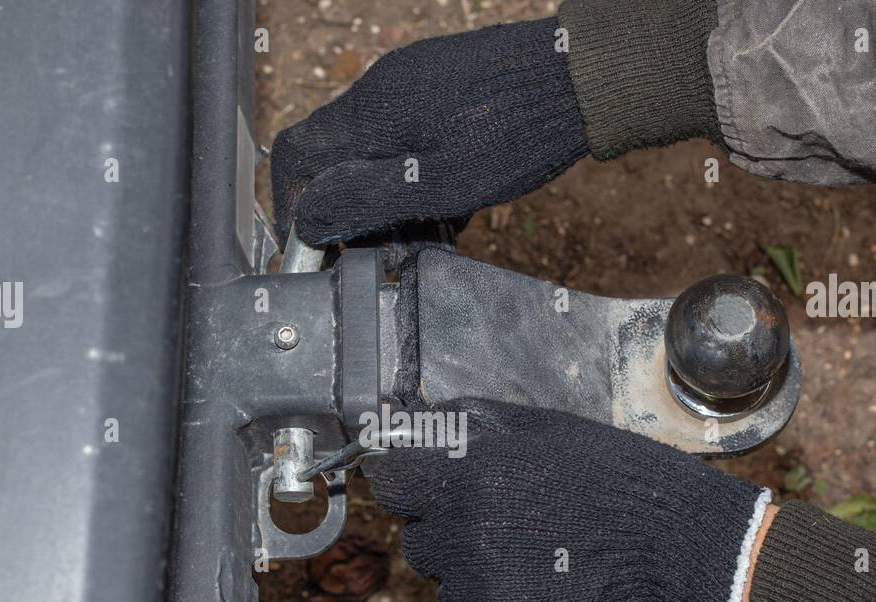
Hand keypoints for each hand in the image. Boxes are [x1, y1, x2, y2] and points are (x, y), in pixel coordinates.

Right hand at [270, 18, 587, 245]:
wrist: (583, 78)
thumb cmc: (518, 132)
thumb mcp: (439, 186)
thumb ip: (367, 201)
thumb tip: (308, 220)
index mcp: (370, 113)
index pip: (295, 156)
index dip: (292, 206)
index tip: (312, 244)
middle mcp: (380, 89)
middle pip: (332, 156)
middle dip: (348, 208)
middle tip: (381, 248)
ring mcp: (410, 83)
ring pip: (371, 151)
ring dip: (386, 197)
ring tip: (430, 230)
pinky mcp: (439, 86)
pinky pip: (404, 137)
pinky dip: (413, 176)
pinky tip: (453, 201)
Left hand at [366, 399, 771, 601]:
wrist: (690, 563)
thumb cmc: (623, 488)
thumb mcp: (547, 433)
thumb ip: (471, 427)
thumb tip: (415, 423)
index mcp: (469, 483)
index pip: (391, 482)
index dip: (413, 483)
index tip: (432, 487)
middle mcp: (465, 548)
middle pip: (421, 542)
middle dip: (455, 534)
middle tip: (516, 530)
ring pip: (451, 595)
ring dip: (483, 583)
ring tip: (548, 570)